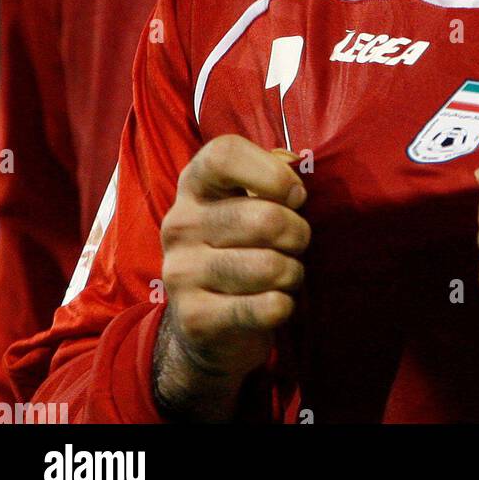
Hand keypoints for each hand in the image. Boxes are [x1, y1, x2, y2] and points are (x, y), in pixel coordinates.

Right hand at [153, 137, 309, 420]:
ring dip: (292, 273)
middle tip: (296, 244)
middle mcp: (180, 224)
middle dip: (298, 235)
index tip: (296, 196)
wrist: (205, 324)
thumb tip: (297, 176)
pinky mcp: (194, 318)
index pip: (224, 155)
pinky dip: (284, 306)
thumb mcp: (248, 202)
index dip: (272, 173)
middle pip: (264, 218)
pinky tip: (274, 303)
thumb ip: (271, 179)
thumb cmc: (242, 246)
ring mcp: (181, 272)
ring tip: (284, 275)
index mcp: (194, 185)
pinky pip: (266, 307)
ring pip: (269, 266)